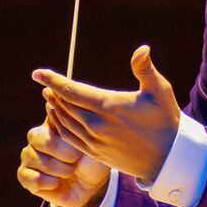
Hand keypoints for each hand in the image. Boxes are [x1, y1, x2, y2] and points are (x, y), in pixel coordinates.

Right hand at [18, 116, 110, 206]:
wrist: (93, 186)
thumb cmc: (92, 159)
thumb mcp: (91, 141)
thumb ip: (74, 120)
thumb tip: (49, 94)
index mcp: (52, 122)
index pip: (51, 115)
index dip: (68, 133)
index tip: (80, 144)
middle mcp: (37, 136)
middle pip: (42, 139)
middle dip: (67, 154)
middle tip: (76, 160)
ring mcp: (28, 155)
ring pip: (38, 160)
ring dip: (61, 171)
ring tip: (69, 172)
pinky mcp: (24, 175)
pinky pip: (33, 179)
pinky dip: (50, 183)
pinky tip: (57, 183)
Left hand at [31, 45, 181, 183]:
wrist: (167, 158)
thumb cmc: (165, 121)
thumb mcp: (159, 91)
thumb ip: (145, 69)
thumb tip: (143, 48)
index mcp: (108, 107)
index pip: (72, 90)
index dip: (53, 80)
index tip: (38, 73)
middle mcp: (97, 125)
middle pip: (64, 105)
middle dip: (53, 92)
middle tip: (45, 82)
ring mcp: (94, 141)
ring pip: (65, 122)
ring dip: (55, 108)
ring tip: (49, 96)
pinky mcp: (95, 153)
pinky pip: (70, 138)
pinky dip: (60, 125)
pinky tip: (58, 118)